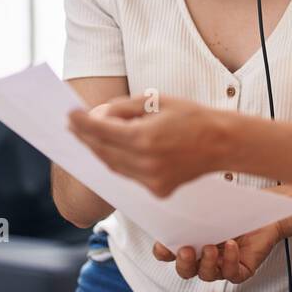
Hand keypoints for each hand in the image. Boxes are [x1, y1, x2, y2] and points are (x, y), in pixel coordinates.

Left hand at [67, 94, 230, 196]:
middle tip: (73, 126)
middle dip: (86, 137)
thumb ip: (124, 108)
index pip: (101, 130)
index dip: (82, 122)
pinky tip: (115, 151)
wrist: (222, 143)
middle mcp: (145, 162)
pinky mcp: (157, 190)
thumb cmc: (192, 117)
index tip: (69, 115)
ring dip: (100, 151)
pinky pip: (130, 176)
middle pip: (103, 151)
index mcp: (144, 138)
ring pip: (114, 166)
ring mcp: (151, 180)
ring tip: (90, 137)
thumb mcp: (157, 101)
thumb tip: (99, 115)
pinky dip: (120, 163)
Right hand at [153, 220, 283, 282]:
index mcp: (191, 243)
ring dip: (206, 263)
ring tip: (211, 247)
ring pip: (207, 275)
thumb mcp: (212, 207)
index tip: (163, 244)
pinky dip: (230, 261)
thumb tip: (179, 199)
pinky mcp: (240, 270)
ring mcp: (221, 266)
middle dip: (183, 263)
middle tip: (186, 250)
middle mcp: (203, 258)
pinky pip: (232, 273)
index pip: (169, 253)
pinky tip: (232, 245)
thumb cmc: (235, 209)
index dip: (163, 252)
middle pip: (185, 270)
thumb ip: (195, 209)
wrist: (265, 213)